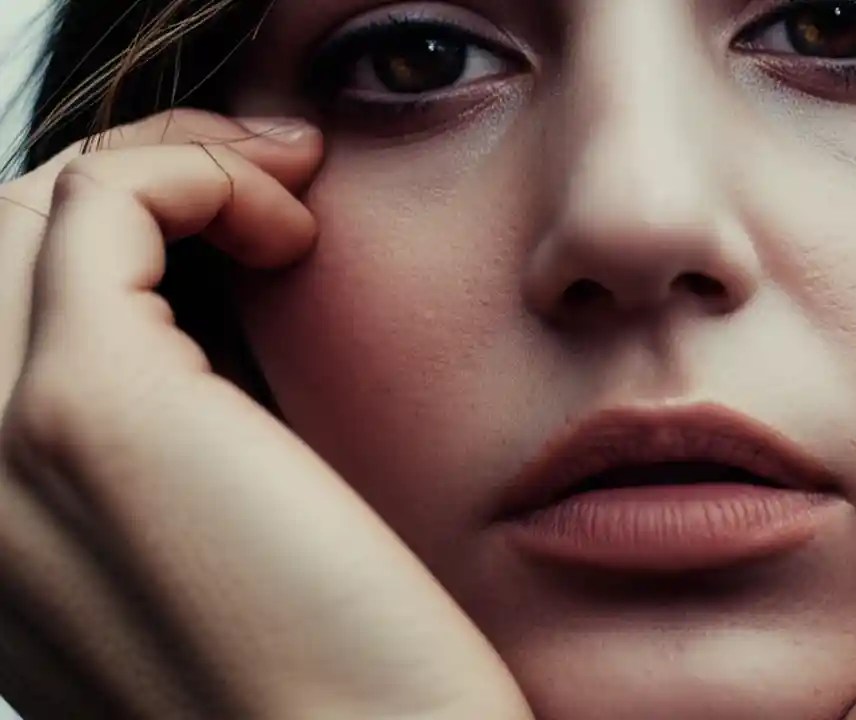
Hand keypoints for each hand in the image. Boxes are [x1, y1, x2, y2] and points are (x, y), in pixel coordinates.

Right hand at [0, 111, 530, 719]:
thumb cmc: (322, 665)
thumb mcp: (205, 545)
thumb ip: (167, 453)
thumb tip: (206, 324)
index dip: (110, 241)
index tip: (239, 223)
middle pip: (1, 247)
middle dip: (141, 185)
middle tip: (271, 184)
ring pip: (36, 209)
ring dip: (173, 168)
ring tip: (286, 190)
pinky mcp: (84, 409)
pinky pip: (108, 204)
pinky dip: (204, 178)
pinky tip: (296, 229)